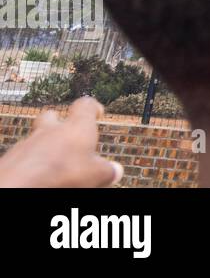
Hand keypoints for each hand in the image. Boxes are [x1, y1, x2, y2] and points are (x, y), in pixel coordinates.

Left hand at [0, 97, 122, 187]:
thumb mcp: (96, 174)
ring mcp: (29, 142)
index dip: (92, 107)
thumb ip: (107, 170)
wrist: (20, 185)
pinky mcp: (12, 157)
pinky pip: (23, 154)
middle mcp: (52, 130)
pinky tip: (36, 173)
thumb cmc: (62, 173)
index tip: (97, 112)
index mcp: (77, 127)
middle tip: (66, 132)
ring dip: (44, 144)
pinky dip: (30, 160)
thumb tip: (116, 170)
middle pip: (52, 116)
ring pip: (36, 136)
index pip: (85, 105)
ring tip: (53, 160)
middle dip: (58, 122)